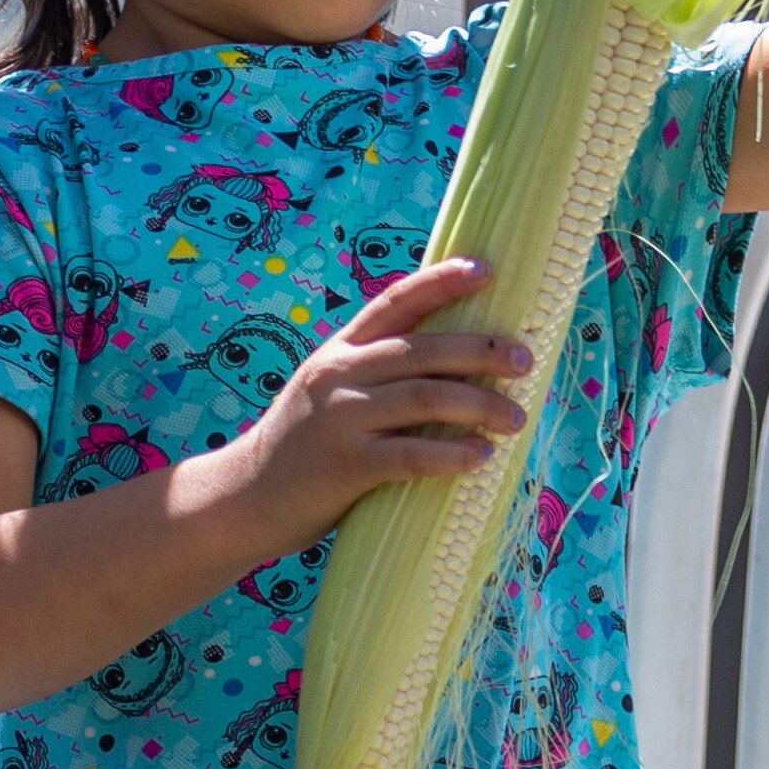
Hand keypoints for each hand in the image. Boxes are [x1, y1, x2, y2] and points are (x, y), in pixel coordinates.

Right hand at [204, 258, 534, 551]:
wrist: (245, 497)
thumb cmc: (302, 448)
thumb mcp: (327, 393)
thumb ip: (373, 376)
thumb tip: (451, 369)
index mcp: (340, 351)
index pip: (396, 302)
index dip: (442, 282)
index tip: (486, 271)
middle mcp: (339, 375)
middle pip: (423, 350)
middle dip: (481, 351)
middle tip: (524, 360)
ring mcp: (340, 419)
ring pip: (424, 396)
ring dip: (479, 404)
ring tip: (515, 417)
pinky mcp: (345, 465)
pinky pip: (410, 454)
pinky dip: (451, 453)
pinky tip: (480, 455)